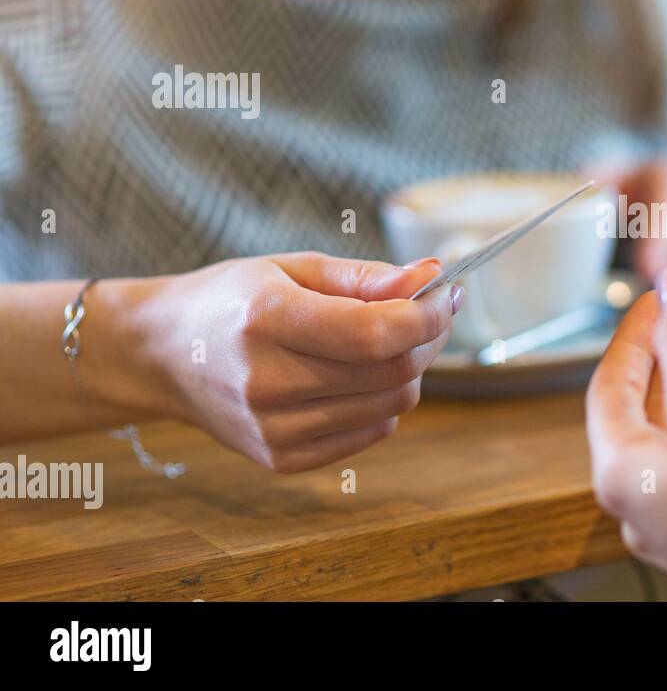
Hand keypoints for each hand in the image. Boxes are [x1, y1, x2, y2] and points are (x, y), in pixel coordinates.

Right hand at [105, 252, 459, 472]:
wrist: (163, 356)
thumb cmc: (233, 300)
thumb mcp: (293, 267)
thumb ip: (366, 277)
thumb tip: (432, 278)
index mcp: (266, 320)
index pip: (373, 334)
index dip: (425, 317)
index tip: (445, 295)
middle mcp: (266, 381)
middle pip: (392, 371)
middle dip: (426, 338)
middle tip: (426, 313)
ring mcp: (272, 428)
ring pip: (391, 404)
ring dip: (409, 371)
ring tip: (388, 342)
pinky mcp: (281, 458)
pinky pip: (371, 431)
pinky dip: (382, 402)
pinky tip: (357, 377)